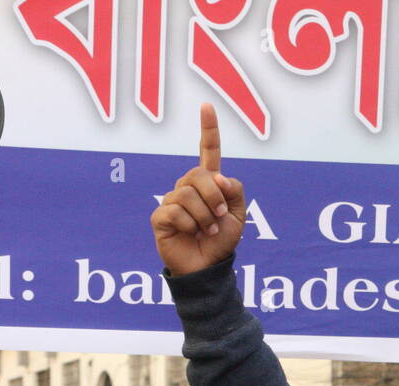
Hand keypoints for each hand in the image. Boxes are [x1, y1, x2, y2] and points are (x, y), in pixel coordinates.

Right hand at [151, 103, 246, 276]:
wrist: (208, 267)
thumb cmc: (221, 241)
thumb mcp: (238, 214)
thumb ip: (233, 189)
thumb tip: (216, 177)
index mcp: (208, 183)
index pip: (208, 151)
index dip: (208, 129)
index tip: (206, 106)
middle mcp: (188, 187)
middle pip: (198, 174)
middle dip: (214, 196)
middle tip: (219, 217)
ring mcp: (172, 201)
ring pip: (187, 194)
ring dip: (204, 215)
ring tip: (206, 230)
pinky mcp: (160, 217)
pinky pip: (175, 211)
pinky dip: (189, 224)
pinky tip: (191, 233)